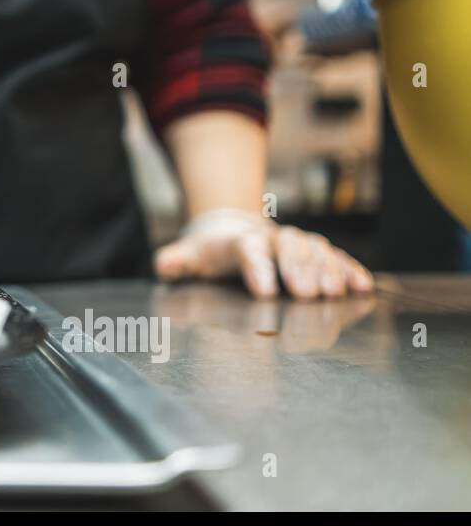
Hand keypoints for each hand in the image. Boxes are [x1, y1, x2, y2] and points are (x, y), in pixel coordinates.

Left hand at [154, 209, 373, 299]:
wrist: (233, 231)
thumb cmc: (211, 253)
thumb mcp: (190, 256)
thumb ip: (176, 261)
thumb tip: (163, 266)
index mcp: (239, 242)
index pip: (249, 250)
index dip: (258, 269)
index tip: (266, 292)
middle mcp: (272, 239)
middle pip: (288, 248)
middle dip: (298, 269)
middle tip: (305, 295)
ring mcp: (296, 245)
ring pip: (316, 251)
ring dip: (326, 271)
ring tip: (332, 294)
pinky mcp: (316, 255)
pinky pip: (337, 259)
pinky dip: (350, 271)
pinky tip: (362, 287)